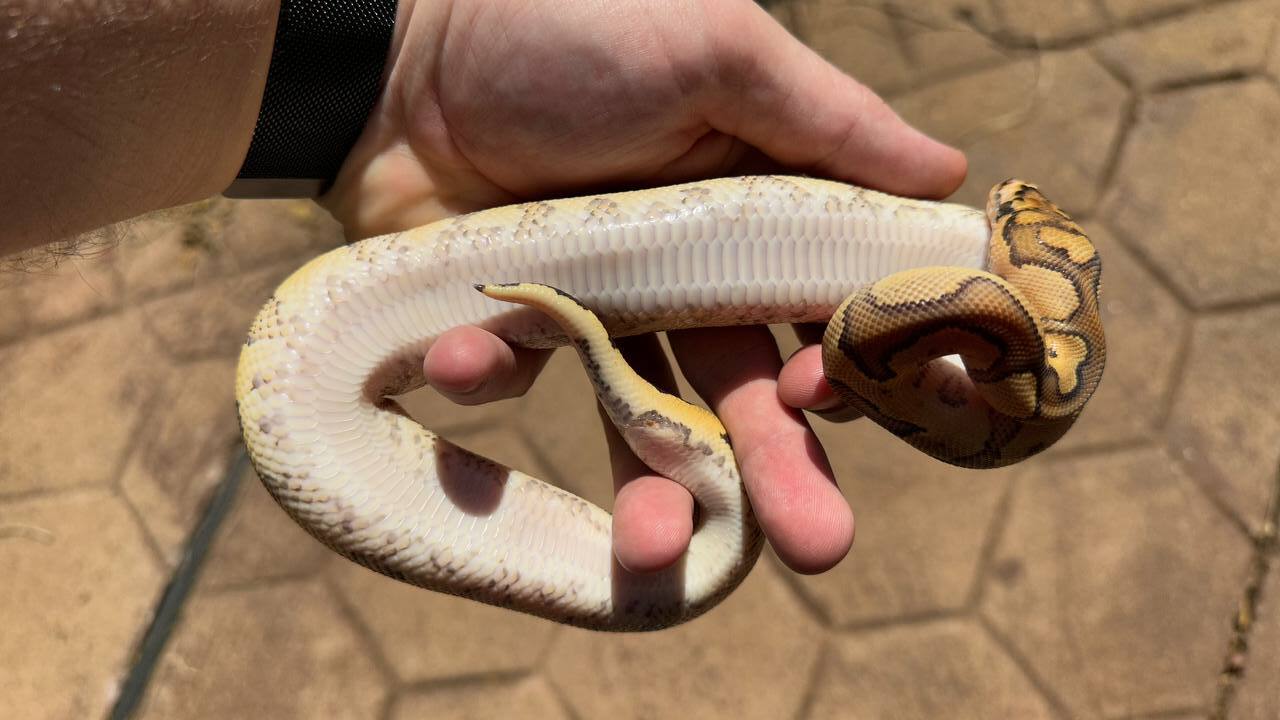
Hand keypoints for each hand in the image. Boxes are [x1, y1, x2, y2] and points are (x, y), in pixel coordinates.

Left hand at [321, 0, 966, 575]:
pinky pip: (515, 377)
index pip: (823, 308)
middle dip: (781, 470)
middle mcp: (686, 274)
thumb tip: (950, 177)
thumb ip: (828, 120)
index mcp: (751, 213)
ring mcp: (598, 308)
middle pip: (745, 390)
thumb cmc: (566, 22)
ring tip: (649, 548)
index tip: (844, 398)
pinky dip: (491, 377)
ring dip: (651, 487)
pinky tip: (458, 361)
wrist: (398, 37)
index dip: (847, 364)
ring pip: (641, 416)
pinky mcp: (513, 326)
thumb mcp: (716, 50)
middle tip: (818, 547)